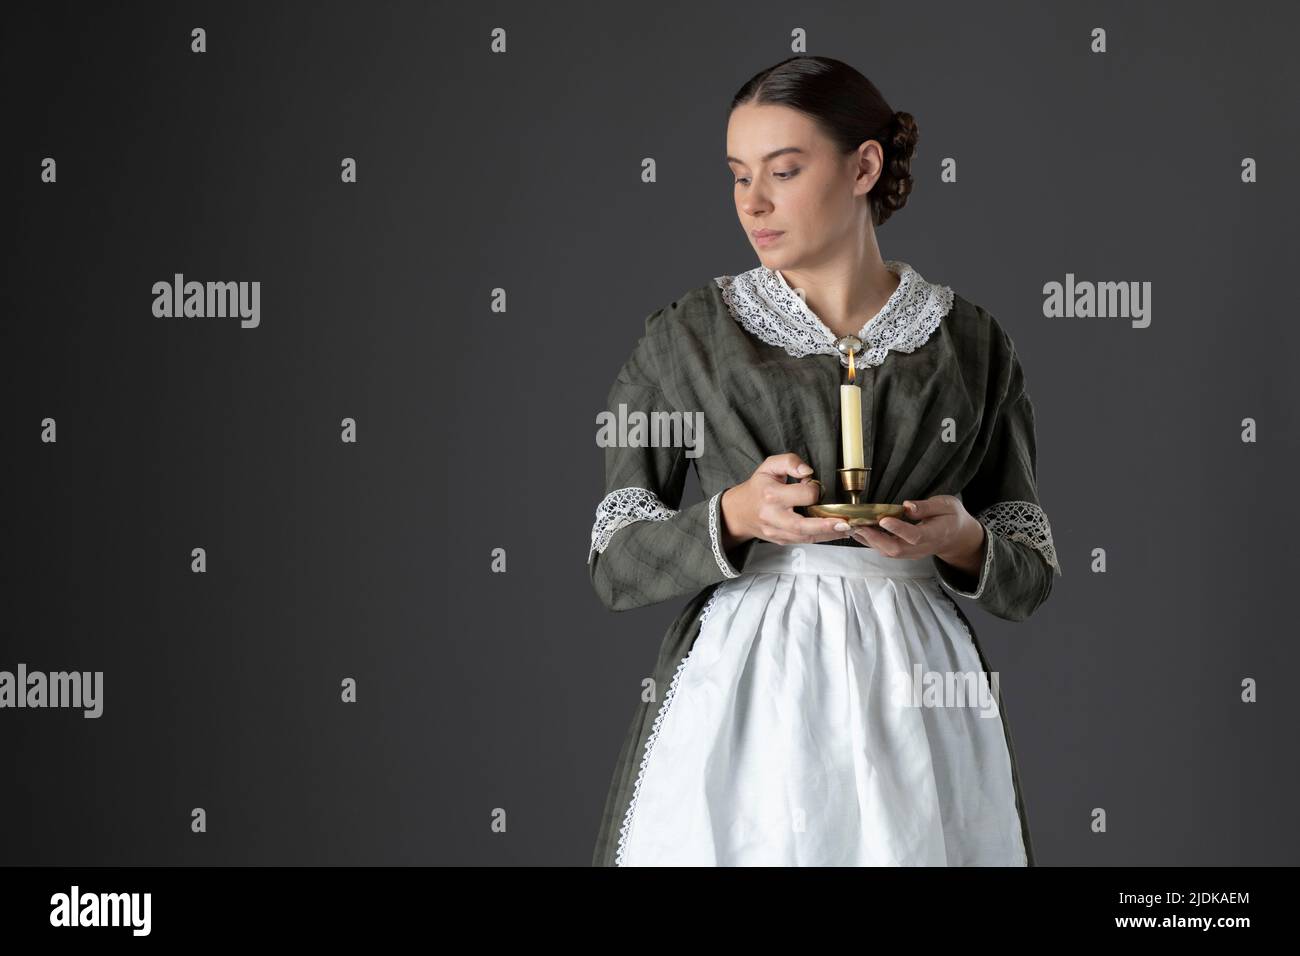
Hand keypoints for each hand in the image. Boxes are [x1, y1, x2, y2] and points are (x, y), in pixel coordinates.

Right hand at [720, 453, 854, 546]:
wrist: (739, 512)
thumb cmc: (757, 487)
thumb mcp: (768, 466)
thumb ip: (789, 462)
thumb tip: (808, 472)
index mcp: (771, 495)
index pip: (802, 495)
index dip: (813, 488)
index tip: (813, 485)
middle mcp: (773, 516)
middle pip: (802, 525)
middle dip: (826, 525)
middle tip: (846, 523)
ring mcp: (776, 532)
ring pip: (806, 537)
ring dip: (829, 534)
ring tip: (848, 528)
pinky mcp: (780, 541)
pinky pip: (804, 541)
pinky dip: (822, 537)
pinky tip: (835, 532)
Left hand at [850, 494, 985, 573]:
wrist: (958, 538)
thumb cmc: (952, 518)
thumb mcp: (946, 505)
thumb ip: (927, 507)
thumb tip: (907, 506)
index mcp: (934, 534)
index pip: (914, 535)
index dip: (898, 529)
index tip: (883, 519)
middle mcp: (921, 547)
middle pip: (896, 549)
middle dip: (874, 538)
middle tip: (858, 524)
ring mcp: (912, 553)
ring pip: (888, 552)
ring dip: (869, 541)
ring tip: (853, 527)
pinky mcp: (905, 552)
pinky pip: (886, 551)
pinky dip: (871, 542)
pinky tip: (860, 531)